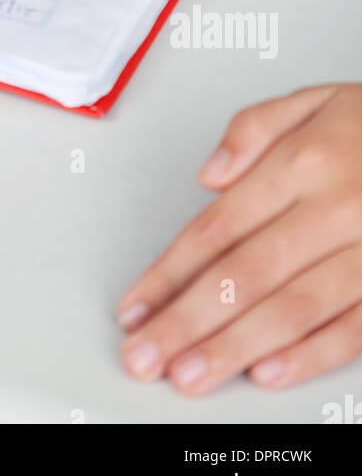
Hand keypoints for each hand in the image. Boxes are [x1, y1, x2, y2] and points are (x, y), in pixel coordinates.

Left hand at [118, 84, 361, 393]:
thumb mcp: (315, 100)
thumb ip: (254, 129)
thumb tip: (208, 176)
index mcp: (303, 162)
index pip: (219, 226)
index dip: (170, 271)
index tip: (136, 305)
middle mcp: (333, 208)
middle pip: (245, 273)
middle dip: (187, 321)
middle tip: (145, 355)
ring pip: (292, 307)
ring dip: (234, 347)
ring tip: (189, 375)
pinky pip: (353, 328)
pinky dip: (309, 354)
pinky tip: (266, 373)